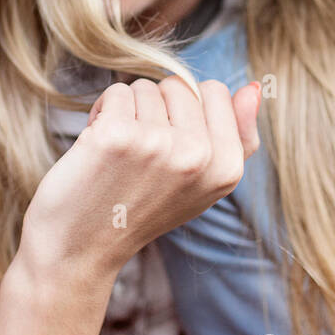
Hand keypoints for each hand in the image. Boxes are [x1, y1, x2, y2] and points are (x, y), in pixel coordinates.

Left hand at [19, 76, 259, 280]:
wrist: (80, 250)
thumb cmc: (139, 209)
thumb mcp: (202, 182)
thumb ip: (235, 137)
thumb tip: (255, 87)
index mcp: (227, 168)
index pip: (215, 92)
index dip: (185, 111)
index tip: (169, 146)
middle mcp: (199, 156)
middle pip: (179, 85)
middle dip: (156, 109)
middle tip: (140, 154)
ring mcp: (158, 144)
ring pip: (145, 87)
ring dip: (126, 113)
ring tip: (118, 155)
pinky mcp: (117, 135)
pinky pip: (116, 92)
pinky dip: (100, 114)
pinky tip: (96, 147)